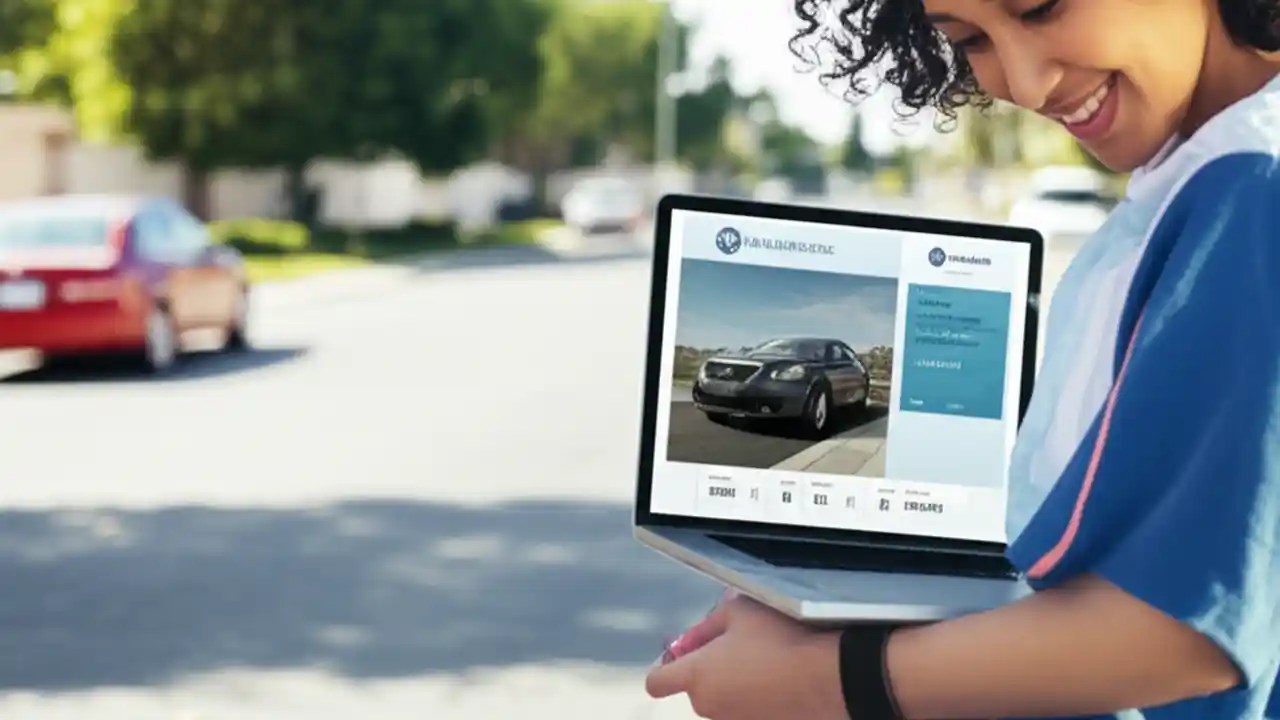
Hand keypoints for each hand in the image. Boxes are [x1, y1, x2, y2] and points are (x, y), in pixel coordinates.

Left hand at [645, 593, 846, 719]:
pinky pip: (745, 709)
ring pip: (721, 700)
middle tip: (737, 646)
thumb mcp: (738, 611)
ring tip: (763, 662)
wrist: (825, 677)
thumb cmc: (778, 638)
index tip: (685, 653)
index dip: (665, 666)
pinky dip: (753, 696)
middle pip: (694, 689)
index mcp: (695, 676)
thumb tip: (694, 636)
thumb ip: (708, 624)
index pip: (657, 682)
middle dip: (707, 670)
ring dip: (731, 684)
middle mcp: (708, 706)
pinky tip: (777, 680)